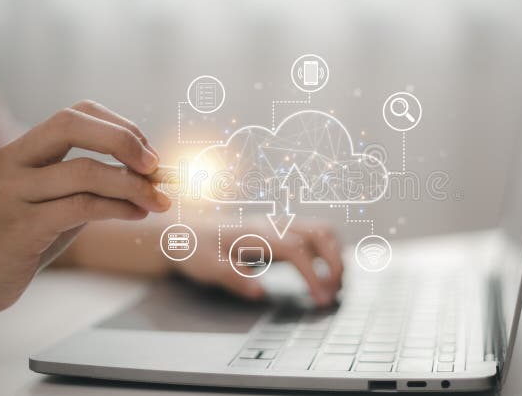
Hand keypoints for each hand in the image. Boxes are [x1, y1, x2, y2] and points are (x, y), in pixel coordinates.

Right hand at [0, 101, 170, 313]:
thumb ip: (97, 182)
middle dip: (122, 140)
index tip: (149, 154)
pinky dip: (119, 208)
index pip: (76, 114)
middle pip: (71, 125)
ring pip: (84, 172)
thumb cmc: (28, 234)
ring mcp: (11, 193)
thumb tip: (154, 171)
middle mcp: (11, 162)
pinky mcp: (20, 227)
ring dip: (132, 185)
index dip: (119, 127)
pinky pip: (81, 207)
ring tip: (158, 200)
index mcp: (22, 148)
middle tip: (155, 166)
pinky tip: (137, 214)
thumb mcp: (61, 198)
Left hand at [171, 219, 343, 306]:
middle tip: (333, 293)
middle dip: (335, 262)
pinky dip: (328, 252)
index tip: (320, 298)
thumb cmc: (195, 248)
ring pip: (322, 230)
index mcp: (256, 234)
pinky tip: (323, 273)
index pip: (297, 248)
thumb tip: (259, 292)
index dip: (313, 273)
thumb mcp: (206, 267)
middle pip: (320, 233)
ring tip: (333, 285)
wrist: (186, 229)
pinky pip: (315, 234)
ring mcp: (279, 225)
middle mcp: (273, 224)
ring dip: (335, 256)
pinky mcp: (282, 231)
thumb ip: (233, 278)